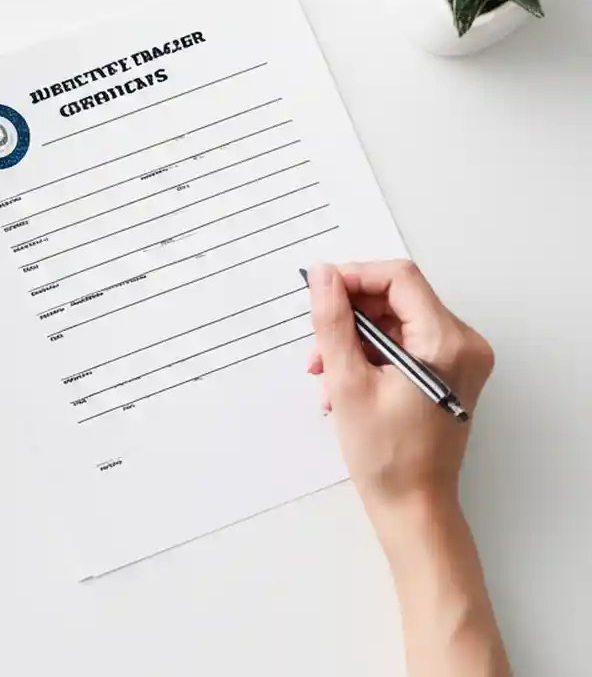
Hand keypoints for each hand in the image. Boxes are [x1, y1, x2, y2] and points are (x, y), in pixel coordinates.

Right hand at [306, 260, 493, 523]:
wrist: (413, 504)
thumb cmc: (389, 457)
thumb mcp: (349, 382)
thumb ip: (333, 322)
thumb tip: (323, 277)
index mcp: (447, 343)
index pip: (399, 279)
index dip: (354, 277)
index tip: (320, 290)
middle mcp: (463, 345)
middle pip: (397, 299)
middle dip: (349, 317)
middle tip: (318, 346)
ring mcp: (459, 359)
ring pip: (396, 322)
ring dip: (355, 339)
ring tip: (326, 373)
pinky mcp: (449, 372)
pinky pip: (404, 343)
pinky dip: (371, 355)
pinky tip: (346, 383)